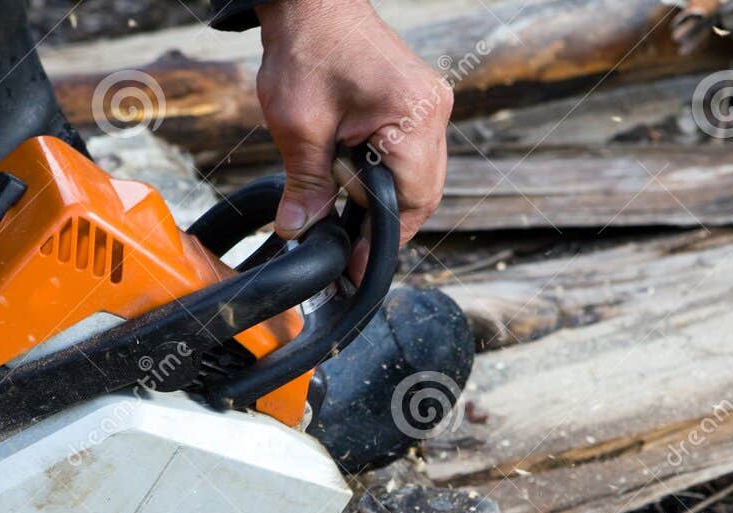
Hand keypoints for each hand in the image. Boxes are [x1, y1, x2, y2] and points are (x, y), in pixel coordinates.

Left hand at [254, 0, 450, 265]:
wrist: (312, 2)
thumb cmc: (308, 50)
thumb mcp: (299, 127)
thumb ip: (306, 185)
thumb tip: (299, 231)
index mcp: (414, 118)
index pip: (414, 200)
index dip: (383, 239)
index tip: (356, 265)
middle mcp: (433, 112)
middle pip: (424, 194)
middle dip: (385, 225)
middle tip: (350, 253)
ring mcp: (429, 106)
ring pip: (419, 179)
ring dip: (384, 202)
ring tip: (347, 220)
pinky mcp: (416, 103)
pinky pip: (411, 156)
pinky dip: (385, 177)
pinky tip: (355, 187)